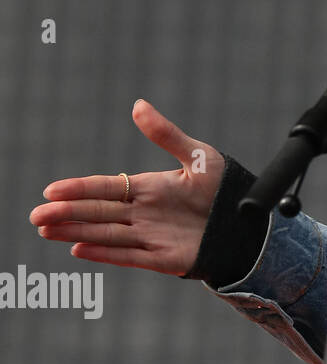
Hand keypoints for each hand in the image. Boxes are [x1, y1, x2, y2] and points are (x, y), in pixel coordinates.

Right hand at [29, 99, 224, 275]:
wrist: (251, 222)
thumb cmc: (226, 188)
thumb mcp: (198, 156)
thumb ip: (166, 134)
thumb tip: (138, 105)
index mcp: (150, 188)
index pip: (106, 188)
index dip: (79, 189)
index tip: (52, 190)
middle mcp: (145, 213)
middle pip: (98, 212)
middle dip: (67, 214)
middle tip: (37, 215)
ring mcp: (152, 236)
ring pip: (106, 234)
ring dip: (76, 233)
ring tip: (46, 230)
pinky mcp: (164, 258)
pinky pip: (129, 256)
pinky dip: (105, 253)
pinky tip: (78, 250)